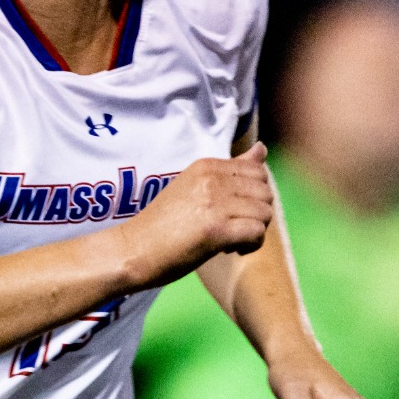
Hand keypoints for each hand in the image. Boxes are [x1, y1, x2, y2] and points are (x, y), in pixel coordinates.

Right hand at [122, 142, 274, 286]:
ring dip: (254, 232)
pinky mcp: (216, 229)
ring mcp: (214, 202)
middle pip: (265, 193)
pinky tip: (231, 250)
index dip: (253, 195)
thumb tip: (262, 148)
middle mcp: (212, 178)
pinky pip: (256, 232)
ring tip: (231, 241)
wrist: (132, 250)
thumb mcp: (196, 186)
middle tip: (234, 229)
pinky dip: (250, 245)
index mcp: (207, 165)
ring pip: (264, 213)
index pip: (257, 171)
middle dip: (257, 214)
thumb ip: (232, 169)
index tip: (233, 211)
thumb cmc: (163, 224)